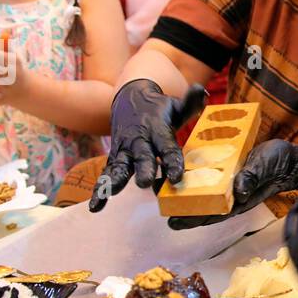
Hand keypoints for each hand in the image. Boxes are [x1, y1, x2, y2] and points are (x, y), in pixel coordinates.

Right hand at [88, 79, 205, 211]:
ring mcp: (124, 150)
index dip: (172, 161)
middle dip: (143, 169)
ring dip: (114, 181)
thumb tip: (202, 90)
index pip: (167, 147)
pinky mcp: (115, 158)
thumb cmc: (159, 109)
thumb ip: (189, 103)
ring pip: (119, 166)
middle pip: (142, 157)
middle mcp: (139, 141)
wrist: (130, 99)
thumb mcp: (176, 105)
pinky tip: (95, 207)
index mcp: (157, 130)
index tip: (177, 176)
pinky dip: (99, 190)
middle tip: (145, 184)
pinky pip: (107, 174)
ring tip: (108, 195)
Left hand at [168, 139, 297, 229]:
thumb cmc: (281, 163)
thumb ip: (253, 176)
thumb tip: (240, 191)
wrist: (293, 159)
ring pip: (207, 194)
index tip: (173, 222)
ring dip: (188, 196)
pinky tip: (186, 175)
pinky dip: (198, 179)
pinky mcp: (233, 173)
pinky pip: (213, 179)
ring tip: (167, 194)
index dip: (192, 218)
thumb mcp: (266, 165)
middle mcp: (234, 196)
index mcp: (241, 199)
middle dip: (185, 211)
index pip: (212, 213)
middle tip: (163, 213)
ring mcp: (232, 185)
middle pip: (206, 207)